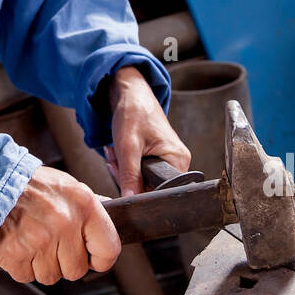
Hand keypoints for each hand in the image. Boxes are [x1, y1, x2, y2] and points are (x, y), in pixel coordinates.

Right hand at [0, 166, 119, 284]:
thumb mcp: (66, 185)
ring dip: (41, 264)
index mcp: (83, 206)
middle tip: (50, 242)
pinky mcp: (16, 255)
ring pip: (51, 276)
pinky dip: (21, 266)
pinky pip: (27, 277)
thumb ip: (90, 204)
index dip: (100, 259)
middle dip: (64, 262)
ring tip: (32, 240)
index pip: (108, 250)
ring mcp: (40, 241)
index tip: (92, 259)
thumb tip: (111, 210)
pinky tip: (18, 245)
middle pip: (76, 270)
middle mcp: (64, 224)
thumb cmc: (28, 183)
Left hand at [103, 66, 191, 195]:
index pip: (160, 191)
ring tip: (117, 151)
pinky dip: (126, 165)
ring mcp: (167, 160)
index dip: (139, 189)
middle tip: (116, 158)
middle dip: (127, 176)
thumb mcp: (128, 147)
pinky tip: (120, 152)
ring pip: (141, 181)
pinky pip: (139, 173)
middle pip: (149, 188)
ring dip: (123, 169)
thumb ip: (130, 176)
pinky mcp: (157, 158)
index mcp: (178, 160)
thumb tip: (131, 200)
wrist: (130, 94)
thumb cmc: (134, 112)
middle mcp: (178, 162)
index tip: (122, 176)